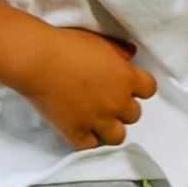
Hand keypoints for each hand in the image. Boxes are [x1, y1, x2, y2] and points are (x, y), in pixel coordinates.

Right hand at [18, 25, 155, 155]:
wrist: (37, 60)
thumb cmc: (67, 44)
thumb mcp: (99, 40)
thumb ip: (119, 50)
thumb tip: (131, 54)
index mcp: (126, 78)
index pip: (149, 89)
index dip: (139, 87)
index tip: (127, 85)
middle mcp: (116, 102)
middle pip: (134, 115)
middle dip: (123, 108)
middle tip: (107, 101)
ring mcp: (97, 120)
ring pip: (118, 136)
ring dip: (110, 129)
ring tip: (98, 121)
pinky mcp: (76, 132)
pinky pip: (90, 146)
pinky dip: (87, 139)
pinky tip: (80, 129)